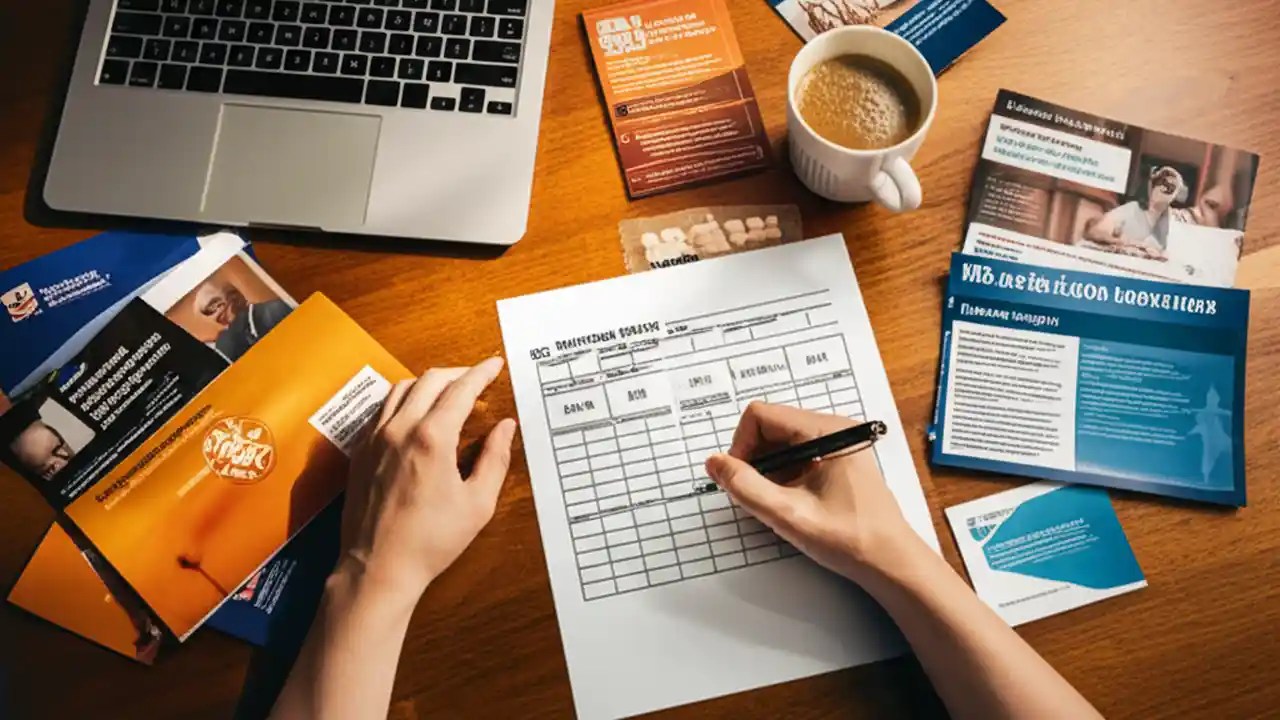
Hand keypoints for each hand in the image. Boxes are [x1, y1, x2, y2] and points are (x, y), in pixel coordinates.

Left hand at [335, 357, 517, 605]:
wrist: (378, 567)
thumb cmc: (430, 541)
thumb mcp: (477, 503)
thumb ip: (495, 459)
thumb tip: (506, 427)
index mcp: (432, 438)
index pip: (460, 390)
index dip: (481, 373)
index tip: (494, 365)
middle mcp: (399, 429)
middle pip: (430, 380)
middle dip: (457, 373)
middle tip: (476, 378)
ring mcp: (375, 438)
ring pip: (400, 388)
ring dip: (428, 382)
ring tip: (447, 392)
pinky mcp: (360, 451)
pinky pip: (381, 409)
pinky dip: (402, 399)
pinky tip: (414, 413)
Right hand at [704, 403, 921, 584]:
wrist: (891, 563)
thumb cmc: (851, 540)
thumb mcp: (789, 515)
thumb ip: (746, 487)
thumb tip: (715, 463)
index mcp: (826, 431)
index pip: (761, 415)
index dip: (740, 444)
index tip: (738, 478)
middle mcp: (833, 429)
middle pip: (771, 426)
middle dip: (752, 457)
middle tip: (753, 494)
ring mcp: (836, 444)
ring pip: (781, 442)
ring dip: (766, 469)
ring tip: (774, 502)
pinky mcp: (836, 460)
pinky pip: (796, 455)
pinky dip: (782, 475)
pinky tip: (789, 502)